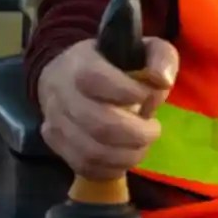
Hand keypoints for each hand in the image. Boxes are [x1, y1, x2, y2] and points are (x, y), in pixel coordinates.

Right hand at [37, 37, 178, 179]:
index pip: (97, 79)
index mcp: (81, 63)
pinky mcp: (55, 142)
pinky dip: (110, 168)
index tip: (148, 96)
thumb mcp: (144, 49)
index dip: (129, 92)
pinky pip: (83, 165)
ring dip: (126, 156)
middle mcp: (62, 92)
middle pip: (98, 124)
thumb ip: (161, 58)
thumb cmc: (114, 62)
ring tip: (142, 146)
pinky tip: (125, 158)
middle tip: (154, 130)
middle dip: (136, 133)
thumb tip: (162, 81)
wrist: (67, 72)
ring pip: (90, 151)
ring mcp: (55, 119)